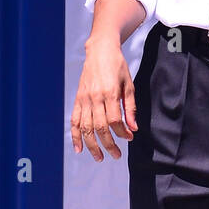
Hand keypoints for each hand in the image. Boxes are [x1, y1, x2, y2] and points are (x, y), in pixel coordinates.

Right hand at [70, 35, 137, 160]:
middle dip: (108, 145)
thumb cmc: (117, 67)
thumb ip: (130, 107)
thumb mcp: (129, 84)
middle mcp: (94, 97)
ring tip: (99, 157)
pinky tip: (79, 148)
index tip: (129, 138)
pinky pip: (74, 120)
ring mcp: (84, 99)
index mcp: (109, 93)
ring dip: (92, 145)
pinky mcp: (77, 99)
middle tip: (116, 155)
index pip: (115, 120)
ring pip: (86, 127)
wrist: (100, 51)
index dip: (122, 133)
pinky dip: (75, 135)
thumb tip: (134, 128)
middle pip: (100, 127)